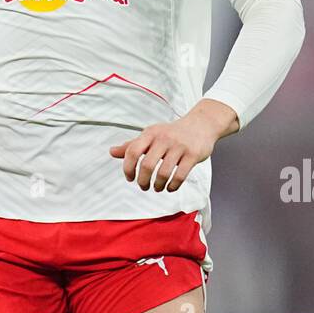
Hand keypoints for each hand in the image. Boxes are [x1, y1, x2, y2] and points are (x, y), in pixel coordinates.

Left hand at [109, 103, 231, 190]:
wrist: (201, 124)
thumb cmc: (172, 132)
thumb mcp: (151, 134)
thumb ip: (133, 145)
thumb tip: (112, 152)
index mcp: (150, 133)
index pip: (132, 151)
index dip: (127, 168)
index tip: (129, 177)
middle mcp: (164, 138)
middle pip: (146, 165)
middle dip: (142, 181)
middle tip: (143, 186)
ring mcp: (179, 147)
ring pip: (163, 173)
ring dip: (158, 185)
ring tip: (157, 188)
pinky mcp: (192, 155)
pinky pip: (180, 176)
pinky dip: (173, 186)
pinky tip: (170, 187)